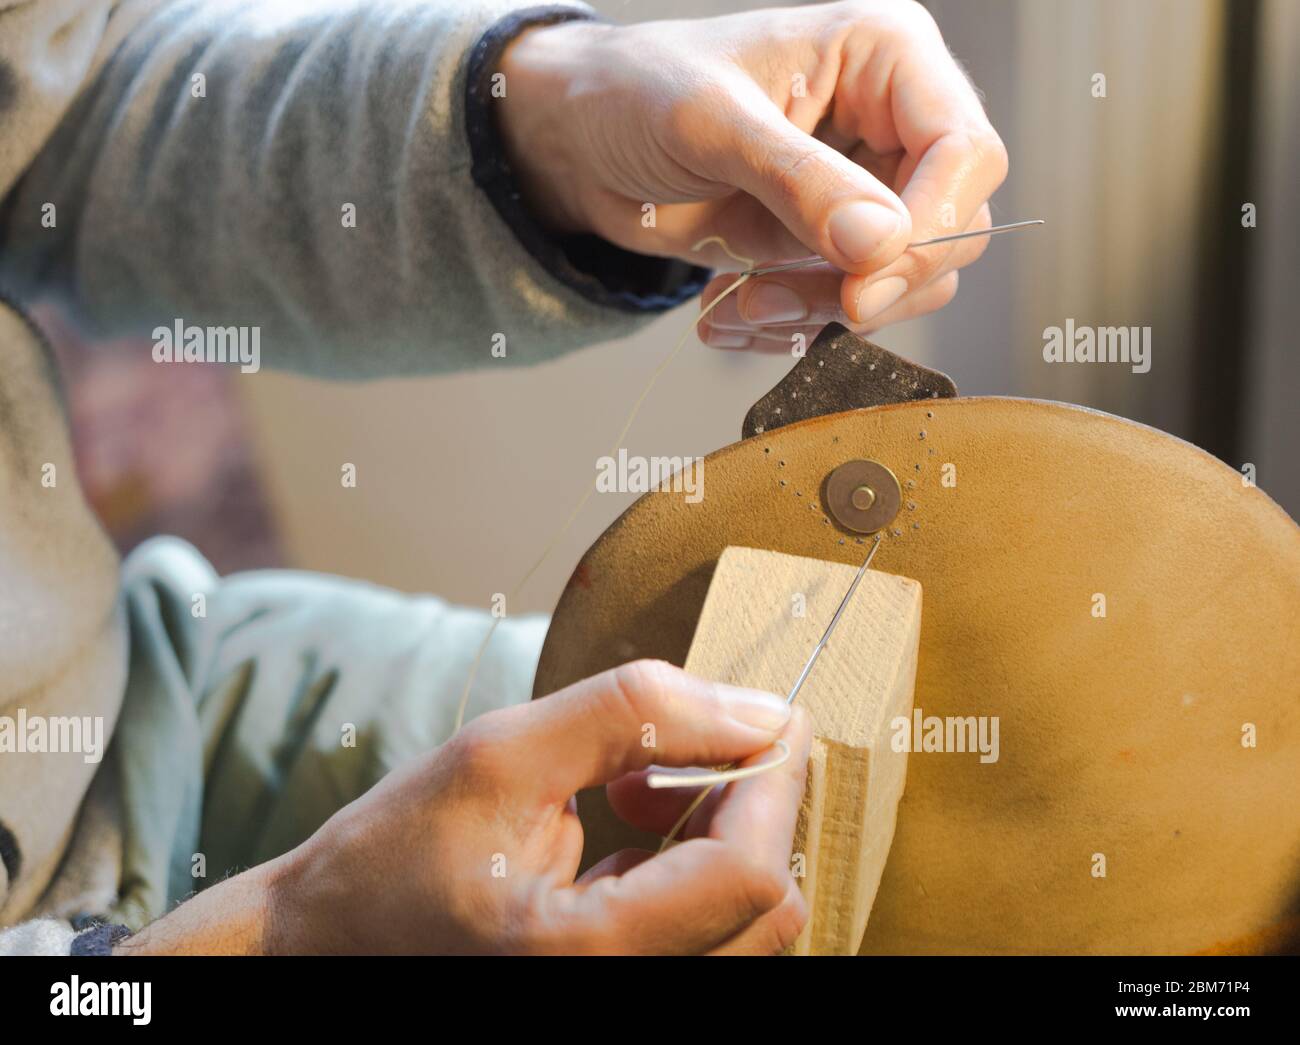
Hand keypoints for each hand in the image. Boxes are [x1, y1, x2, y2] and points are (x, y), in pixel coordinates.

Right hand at [120, 661, 810, 953]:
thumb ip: (634, 715)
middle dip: (751, 806)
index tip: (769, 715)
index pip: (746, 876)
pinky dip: (694, 864)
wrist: (327, 947)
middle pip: (766, 908)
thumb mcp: (500, 754)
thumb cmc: (393, 857)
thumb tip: (759, 711)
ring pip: (748, 923)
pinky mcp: (626, 989)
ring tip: (637, 783)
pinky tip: (627, 823)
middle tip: (689, 742)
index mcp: (588, 960)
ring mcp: (626, 1002)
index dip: (770, 782)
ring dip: (724, 833)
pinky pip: (709, 932)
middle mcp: (623, 1000)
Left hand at [497, 1, 1007, 348]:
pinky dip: (793, 327)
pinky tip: (730, 316)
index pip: (966, 150)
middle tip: (779, 299)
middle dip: (867, 283)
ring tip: (739, 307)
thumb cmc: (638, 93)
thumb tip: (881, 243)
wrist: (582, 143)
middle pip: (948, 229)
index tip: (865, 281)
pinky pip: (848, 306)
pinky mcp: (828, 244)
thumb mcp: (712, 125)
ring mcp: (863, 190)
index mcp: (886, 58)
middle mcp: (891, 123)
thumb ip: (799, 181)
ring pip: (903, 281)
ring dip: (821, 312)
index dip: (932, 225)